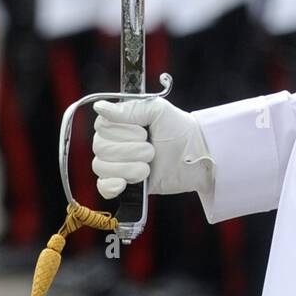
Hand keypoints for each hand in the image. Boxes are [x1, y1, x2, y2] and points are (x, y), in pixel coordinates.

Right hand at [92, 96, 214, 198]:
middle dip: (130, 150)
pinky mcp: (124, 185)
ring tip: (148, 166)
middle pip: (100, 148)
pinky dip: (111, 186)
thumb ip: (130, 109)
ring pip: (101, 167)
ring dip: (128, 167)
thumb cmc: (179, 129)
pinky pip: (102, 187)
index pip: (101, 126)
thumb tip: (99, 107)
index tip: (143, 131)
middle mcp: (115, 142)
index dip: (121, 131)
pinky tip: (125, 183)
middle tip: (152, 150)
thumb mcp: (158, 111)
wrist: (196, 157)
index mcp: (120, 122)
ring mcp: (118, 164)